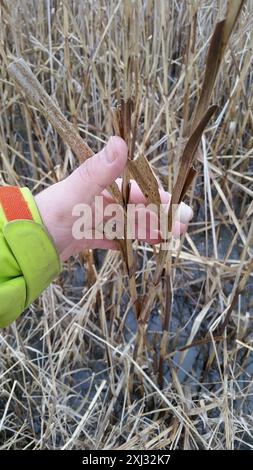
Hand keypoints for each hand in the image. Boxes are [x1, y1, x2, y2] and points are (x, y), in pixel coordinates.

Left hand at [35, 137, 192, 260]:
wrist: (24, 244)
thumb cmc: (50, 217)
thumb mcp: (76, 193)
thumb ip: (99, 171)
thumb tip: (121, 141)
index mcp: (97, 186)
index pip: (134, 190)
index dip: (158, 198)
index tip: (178, 206)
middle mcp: (96, 201)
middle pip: (134, 208)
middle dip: (159, 216)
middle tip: (182, 226)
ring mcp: (91, 220)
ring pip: (126, 224)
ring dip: (147, 230)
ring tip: (168, 239)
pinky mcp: (84, 237)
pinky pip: (110, 239)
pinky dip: (125, 242)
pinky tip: (140, 248)